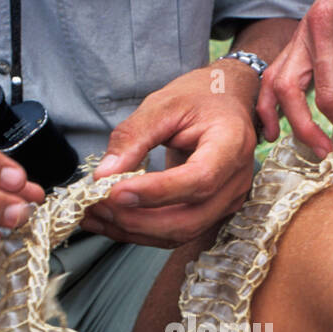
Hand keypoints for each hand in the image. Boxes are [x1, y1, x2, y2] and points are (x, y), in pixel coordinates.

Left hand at [87, 62, 258, 247]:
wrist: (225, 103)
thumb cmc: (200, 98)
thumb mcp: (163, 104)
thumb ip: (133, 137)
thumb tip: (104, 175)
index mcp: (232, 144)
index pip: (199, 179)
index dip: (157, 192)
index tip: (116, 191)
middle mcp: (235, 181)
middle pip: (189, 219)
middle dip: (138, 220)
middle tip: (98, 205)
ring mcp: (227, 202)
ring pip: (181, 233)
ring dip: (134, 231)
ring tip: (97, 215)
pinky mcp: (212, 213)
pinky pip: (177, 232)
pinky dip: (141, 231)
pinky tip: (112, 221)